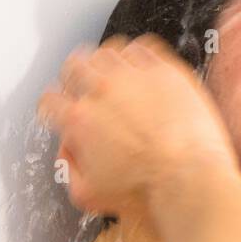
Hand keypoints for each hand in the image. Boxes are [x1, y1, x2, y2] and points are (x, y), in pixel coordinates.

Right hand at [37, 34, 239, 217]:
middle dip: (73, 76)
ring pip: (105, 51)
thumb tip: (68, 153)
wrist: (190, 180)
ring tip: (110, 71)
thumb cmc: (148, 190)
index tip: (59, 106)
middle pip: (74, 66)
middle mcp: (102, 92)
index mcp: (80, 120)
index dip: (52, 105)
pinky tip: (139, 63)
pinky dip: (135, 52)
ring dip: (102, 61)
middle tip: (81, 84)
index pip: (50, 100)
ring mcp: (134, 77)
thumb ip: (69, 170)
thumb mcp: (90, 195)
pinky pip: (143, 46)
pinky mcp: (165, 71)